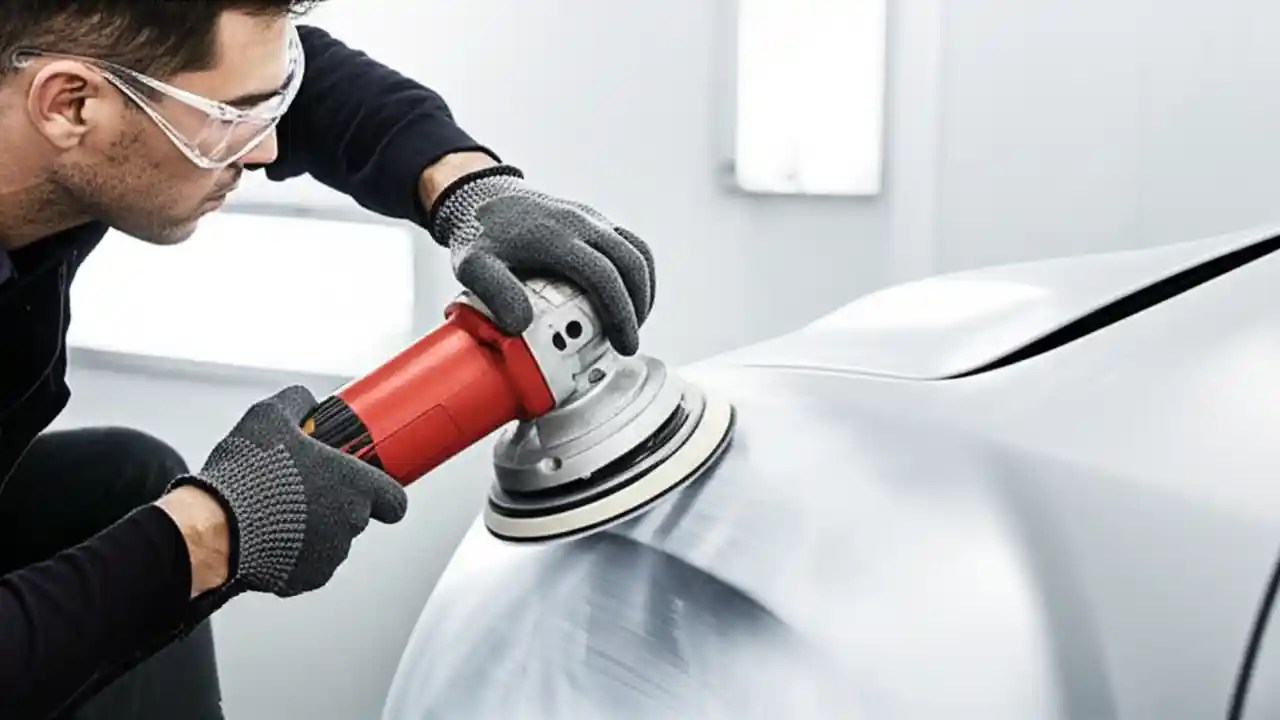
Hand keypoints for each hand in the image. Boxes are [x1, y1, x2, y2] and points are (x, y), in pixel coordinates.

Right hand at [168, 386, 407, 597]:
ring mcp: (328, 557)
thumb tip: (306, 400)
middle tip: (301, 491)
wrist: (213, 525)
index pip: (395, 501)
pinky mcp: (303, 580)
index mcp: (355, 486)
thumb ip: (297, 402)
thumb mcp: (270, 415)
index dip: (384, 496)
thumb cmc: (248, 473)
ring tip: (275, 512)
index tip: (366, 489)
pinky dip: (290, 554)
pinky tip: (265, 535)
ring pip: (330, 543)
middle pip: (355, 518)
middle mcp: (350, 525)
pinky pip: (304, 565)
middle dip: (332, 506)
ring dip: (312, 530)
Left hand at [425, 164, 654, 355]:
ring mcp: (591, 219)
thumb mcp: (473, 266)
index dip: (620, 313)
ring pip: (637, 252)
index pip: (604, 276)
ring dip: (643, 290)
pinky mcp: (594, 220)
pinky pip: (630, 244)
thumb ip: (496, 294)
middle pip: (631, 264)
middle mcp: (581, 223)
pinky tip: (627, 296)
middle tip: (627, 341)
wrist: (480, 195)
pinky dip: (638, 273)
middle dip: (637, 307)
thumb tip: (523, 325)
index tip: (623, 344)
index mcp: (556, 237)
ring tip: (630, 323)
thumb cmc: (478, 234)